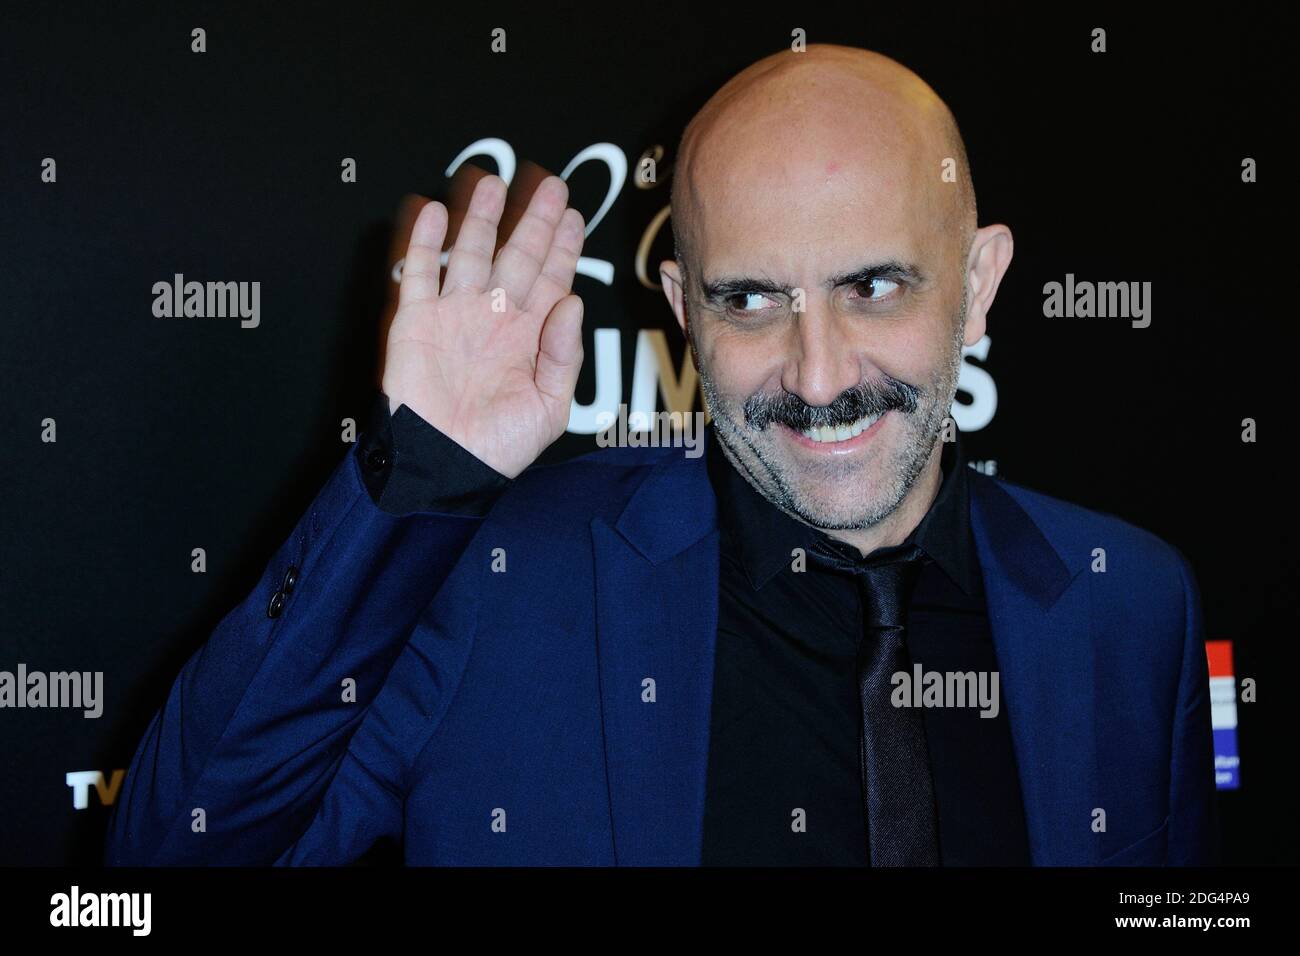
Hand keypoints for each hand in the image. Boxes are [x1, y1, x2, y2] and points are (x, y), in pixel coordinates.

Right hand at [381, 174, 585, 478]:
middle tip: (552, 187)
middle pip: (517, 256)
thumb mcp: (549, 407)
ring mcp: (454, 315)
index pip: (551, 280)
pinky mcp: (416, 322)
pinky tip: (435, 213)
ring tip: (493, 184)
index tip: (575, 216)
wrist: (444, 467)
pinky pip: (419, 274)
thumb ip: (563, 355)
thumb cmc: (498, 447)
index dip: (563, 247)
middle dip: (534, 221)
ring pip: (471, 254)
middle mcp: (493, 318)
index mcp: (528, 337)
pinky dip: (425, 243)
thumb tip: (572, 302)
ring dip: (481, 218)